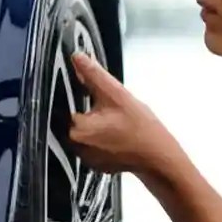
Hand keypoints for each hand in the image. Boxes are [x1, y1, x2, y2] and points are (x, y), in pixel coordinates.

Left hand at [67, 53, 180, 177]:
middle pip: (71, 115)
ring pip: (81, 129)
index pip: (62, 102)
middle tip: (106, 105)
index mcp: (76, 129)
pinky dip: (98, 134)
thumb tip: (78, 58)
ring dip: (92, 119)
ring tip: (112, 118)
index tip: (87, 89)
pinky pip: (90, 142)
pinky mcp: (94, 162)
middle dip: (84, 105)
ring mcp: (84, 157)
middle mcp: (75, 146)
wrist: (159, 157)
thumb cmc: (141, 128)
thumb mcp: (116, 94)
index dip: (74, 91)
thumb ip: (93, 74)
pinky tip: (113, 130)